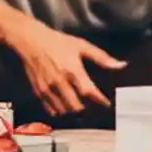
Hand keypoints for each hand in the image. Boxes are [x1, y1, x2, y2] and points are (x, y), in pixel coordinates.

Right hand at [8, 22, 123, 116]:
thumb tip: (121, 65)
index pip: (89, 92)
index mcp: (73, 71)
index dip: (100, 101)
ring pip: (64, 110)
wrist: (31, 41)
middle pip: (76, 106)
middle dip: (87, 109)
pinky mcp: (39, 91)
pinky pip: (50, 108)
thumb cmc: (57, 42)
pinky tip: (65, 106)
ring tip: (80, 107)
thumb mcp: (82, 45)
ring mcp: (48, 89)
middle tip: (93, 107)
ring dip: (73, 111)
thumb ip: (102, 57)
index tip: (107, 104)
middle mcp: (60, 82)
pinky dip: (59, 110)